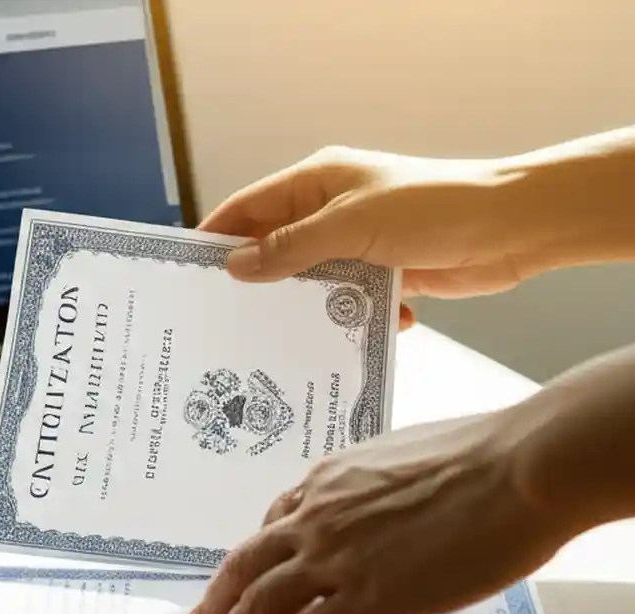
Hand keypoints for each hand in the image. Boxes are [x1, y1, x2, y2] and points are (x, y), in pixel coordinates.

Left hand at [155, 410, 572, 613]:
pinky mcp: (367, 596)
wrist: (516, 467)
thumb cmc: (480, 455)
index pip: (271, 528)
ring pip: (256, 606)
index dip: (248, 565)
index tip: (232, 588)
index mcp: (326, 480)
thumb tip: (377, 508)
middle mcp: (315, 517)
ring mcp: (335, 557)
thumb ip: (372, 489)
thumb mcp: (402, 458)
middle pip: (240, 570)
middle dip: (203, 610)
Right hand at [200, 146, 563, 328]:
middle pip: (275, 247)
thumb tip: (234, 267)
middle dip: (253, 280)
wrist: (514, 227)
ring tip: (264, 344)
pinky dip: (344, 322)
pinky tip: (336, 347)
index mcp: (317, 182)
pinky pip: (349, 303)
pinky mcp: (386, 275)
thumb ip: (290, 248)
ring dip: (299, 308)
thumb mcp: (349, 225)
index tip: (183, 273)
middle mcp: (331, 211)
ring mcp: (358, 244)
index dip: (216, 236)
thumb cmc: (431, 208)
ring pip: (310, 281)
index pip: (249, 207)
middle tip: (216, 320)